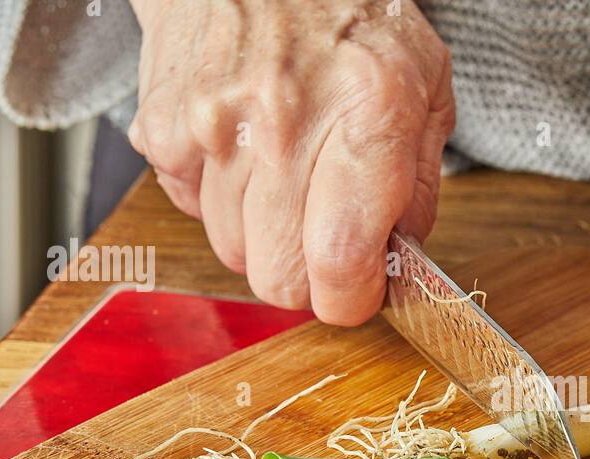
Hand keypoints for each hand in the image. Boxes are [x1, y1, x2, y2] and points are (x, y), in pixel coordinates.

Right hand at [127, 0, 453, 323]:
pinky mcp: (164, 127)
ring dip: (262, 231)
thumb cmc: (349, 13)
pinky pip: (190, 208)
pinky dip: (217, 195)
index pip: (341, 260)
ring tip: (284, 170)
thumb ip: (420, 184)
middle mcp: (285, 119)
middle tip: (323, 234)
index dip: (352, 298)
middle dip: (306, 273)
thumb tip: (401, 262)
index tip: (359, 291)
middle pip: (278, 275)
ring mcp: (215, 124)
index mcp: (368, 109)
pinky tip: (243, 147)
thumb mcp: (425, 85)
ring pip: (232, 250)